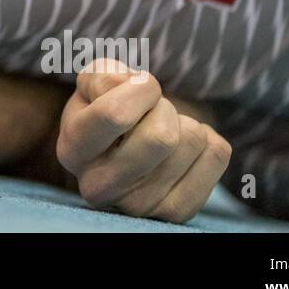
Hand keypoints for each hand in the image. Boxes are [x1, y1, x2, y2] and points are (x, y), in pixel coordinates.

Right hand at [56, 59, 230, 222]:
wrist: (126, 141)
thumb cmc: (106, 104)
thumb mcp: (93, 82)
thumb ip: (103, 76)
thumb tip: (131, 88)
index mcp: (72, 149)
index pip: (115, 115)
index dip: (139, 88)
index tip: (137, 85)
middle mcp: (98, 186)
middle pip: (161, 137)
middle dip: (163, 108)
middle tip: (152, 113)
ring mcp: (138, 206)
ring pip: (192, 140)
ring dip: (184, 122)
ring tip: (163, 130)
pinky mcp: (175, 212)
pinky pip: (216, 155)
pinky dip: (207, 139)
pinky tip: (183, 148)